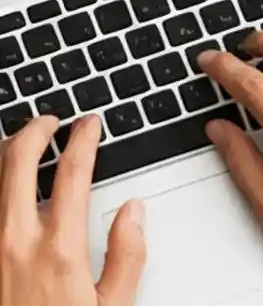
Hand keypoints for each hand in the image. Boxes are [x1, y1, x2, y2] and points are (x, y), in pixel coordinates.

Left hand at [0, 115, 146, 305]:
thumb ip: (127, 255)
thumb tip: (134, 212)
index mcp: (58, 249)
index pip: (74, 171)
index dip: (84, 138)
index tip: (90, 124)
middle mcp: (13, 242)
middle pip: (17, 160)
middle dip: (35, 130)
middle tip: (50, 122)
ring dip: (6, 152)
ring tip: (22, 144)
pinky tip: (3, 186)